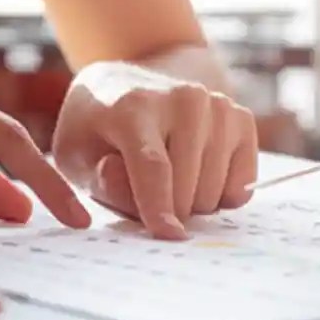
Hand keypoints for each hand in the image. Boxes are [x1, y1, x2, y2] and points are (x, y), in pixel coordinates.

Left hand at [53, 62, 257, 239]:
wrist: (124, 85)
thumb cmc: (98, 130)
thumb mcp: (77, 157)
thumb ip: (103, 184)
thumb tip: (145, 201)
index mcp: (133, 106)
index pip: (153, 165)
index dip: (160, 206)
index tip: (168, 235)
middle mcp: (183, 98)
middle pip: (188, 186)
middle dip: (169, 208)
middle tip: (149, 194)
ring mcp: (217, 106)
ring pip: (216, 190)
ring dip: (193, 203)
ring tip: (172, 182)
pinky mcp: (241, 118)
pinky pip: (242, 185)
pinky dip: (222, 195)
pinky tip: (199, 178)